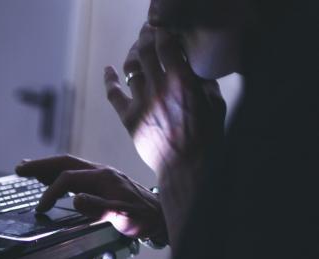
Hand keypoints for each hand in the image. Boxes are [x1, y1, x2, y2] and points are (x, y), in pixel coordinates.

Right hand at [16, 155, 166, 242]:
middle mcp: (101, 171)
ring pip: (69, 164)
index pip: (68, 178)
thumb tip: (76, 199)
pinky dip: (58, 172)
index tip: (41, 207)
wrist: (160, 216)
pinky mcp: (102, 181)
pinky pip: (75, 172)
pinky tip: (49, 177)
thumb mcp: (121, 215)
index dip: (50, 192)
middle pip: (64, 162)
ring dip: (47, 166)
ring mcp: (101, 174)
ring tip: (27, 169)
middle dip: (40, 165)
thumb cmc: (142, 218)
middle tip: (19, 169)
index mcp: (103, 177)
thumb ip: (98, 207)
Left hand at [107, 24, 225, 178]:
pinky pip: (114, 94)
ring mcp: (142, 103)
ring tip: (137, 49)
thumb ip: (202, 81)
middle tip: (148, 30)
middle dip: (146, 36)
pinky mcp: (129, 119)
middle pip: (146, 51)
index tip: (163, 27)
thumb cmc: (207, 137)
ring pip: (131, 68)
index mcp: (183, 81)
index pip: (167, 44)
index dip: (162, 31)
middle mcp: (159, 88)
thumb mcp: (214, 102)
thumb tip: (192, 66)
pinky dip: (109, 80)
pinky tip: (108, 70)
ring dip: (133, 54)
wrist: (188, 167)